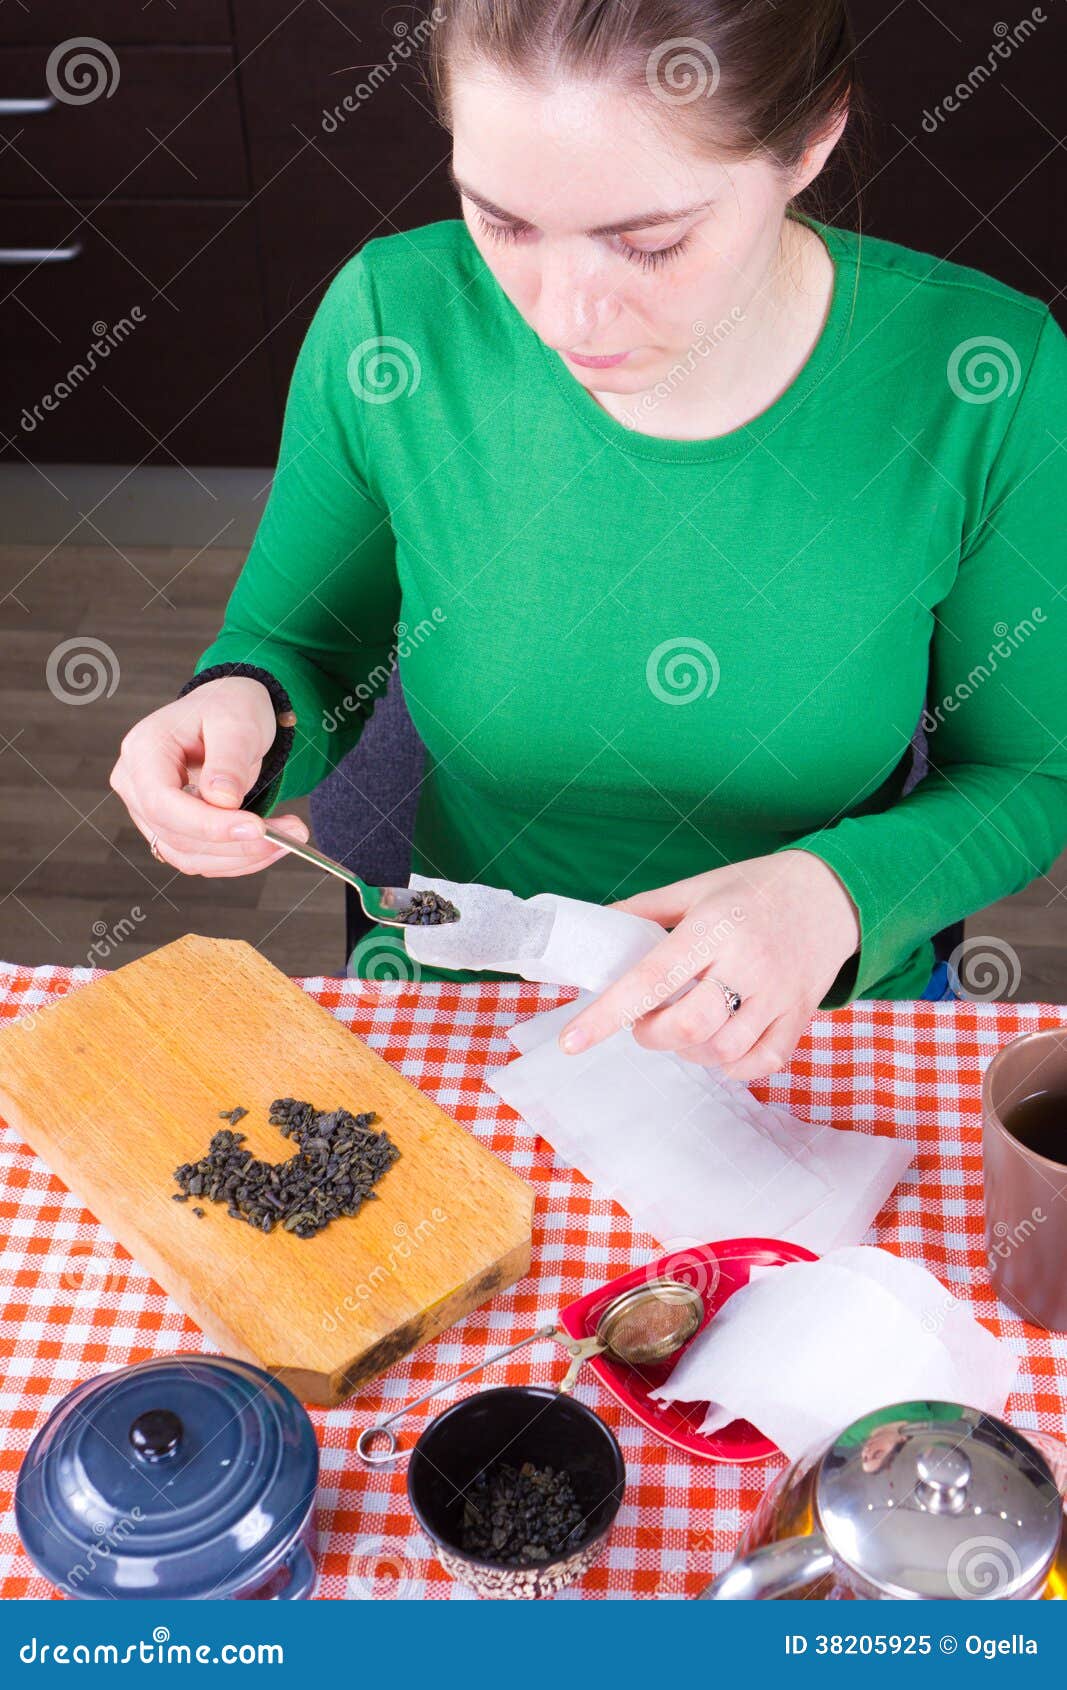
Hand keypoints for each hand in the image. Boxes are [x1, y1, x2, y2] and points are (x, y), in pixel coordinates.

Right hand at [109, 676, 308, 874]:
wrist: (228, 715)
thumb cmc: (228, 707)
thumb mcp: (236, 721)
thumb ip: (228, 759)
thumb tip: (223, 801)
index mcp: (143, 750)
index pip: (162, 802)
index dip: (208, 824)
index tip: (257, 828)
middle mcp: (136, 785)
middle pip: (177, 834)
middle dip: (237, 842)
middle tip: (293, 834)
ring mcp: (149, 812)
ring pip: (189, 856)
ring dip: (242, 856)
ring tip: (290, 837)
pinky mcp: (170, 831)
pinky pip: (200, 859)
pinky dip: (238, 859)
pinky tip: (272, 845)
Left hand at [556, 851, 860, 1080]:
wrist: (834, 892)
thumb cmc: (753, 890)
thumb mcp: (696, 888)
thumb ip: (643, 913)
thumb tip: (593, 933)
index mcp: (714, 926)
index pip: (651, 978)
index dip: (608, 1014)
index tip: (573, 1041)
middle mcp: (748, 961)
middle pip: (687, 1027)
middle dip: (650, 1035)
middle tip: (645, 1022)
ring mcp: (779, 993)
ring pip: (721, 1050)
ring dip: (687, 1050)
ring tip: (681, 1027)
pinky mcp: (800, 1016)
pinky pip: (760, 1062)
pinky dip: (730, 1066)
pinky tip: (718, 1044)